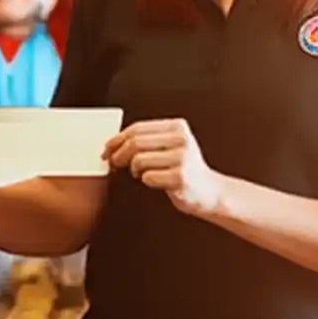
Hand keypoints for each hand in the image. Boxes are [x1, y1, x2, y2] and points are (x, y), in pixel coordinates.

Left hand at [102, 119, 224, 216]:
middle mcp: (181, 139)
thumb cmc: (184, 169)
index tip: (107, 149)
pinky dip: (147, 181)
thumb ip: (147, 140)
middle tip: (114, 162)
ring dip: (135, 170)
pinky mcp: (181, 178)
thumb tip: (113, 143)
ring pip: (139, 160)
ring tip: (142, 174)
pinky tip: (157, 182)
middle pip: (135, 143)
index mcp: (177, 127)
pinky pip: (148, 177)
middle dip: (119, 154)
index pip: (138, 128)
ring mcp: (183, 158)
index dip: (117, 139)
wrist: (210, 192)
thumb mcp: (171, 146)